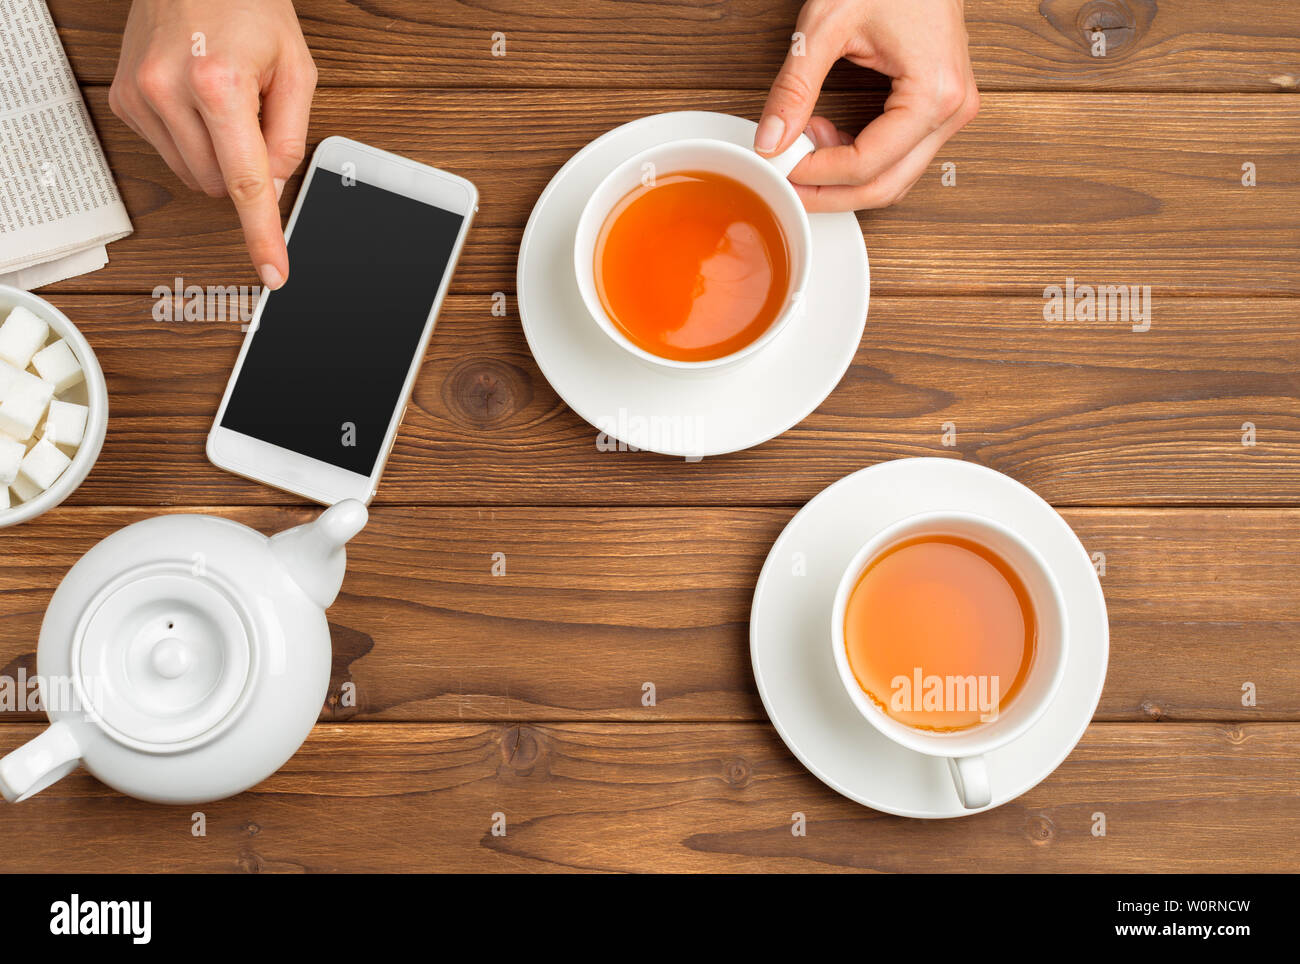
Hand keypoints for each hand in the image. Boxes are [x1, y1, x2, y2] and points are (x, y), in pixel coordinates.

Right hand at [110, 0, 316, 287]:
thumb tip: (272, 189)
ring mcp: (139, 97)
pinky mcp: (123, 100)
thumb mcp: (296, 68)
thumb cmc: (248, 6)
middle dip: (244, 166)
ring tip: (223, 96)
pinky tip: (196, 97)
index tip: (272, 270)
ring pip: (193, 174)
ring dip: (217, 153)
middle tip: (252, 113)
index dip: (262, 234)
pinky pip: (170, 151)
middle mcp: (169, 92)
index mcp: (218, 84)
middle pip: (220, 183)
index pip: (245, 183)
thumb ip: (289, 138)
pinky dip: (192, 137)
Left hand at [755, 0, 978, 210]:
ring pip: (895, 179)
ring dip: (845, 179)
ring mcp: (953, 112)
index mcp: (935, 92)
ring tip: (806, 147)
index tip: (782, 167)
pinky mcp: (942, 108)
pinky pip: (901, 157)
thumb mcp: (826, 25)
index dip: (818, 174)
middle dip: (831, 193)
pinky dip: (862, 161)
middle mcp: (954, 109)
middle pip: (886, 186)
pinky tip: (829, 136)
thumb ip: (795, 87)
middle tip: (787, 182)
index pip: (868, 164)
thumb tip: (770, 140)